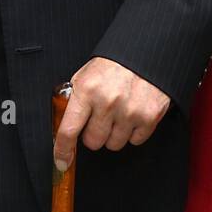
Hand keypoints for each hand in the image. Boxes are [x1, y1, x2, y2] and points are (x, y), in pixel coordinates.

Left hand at [53, 57, 170, 171]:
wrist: (146, 51)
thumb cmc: (114, 64)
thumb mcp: (86, 75)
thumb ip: (75, 99)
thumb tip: (63, 125)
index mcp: (87, 90)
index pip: (68, 130)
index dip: (62, 150)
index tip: (61, 160)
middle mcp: (107, 102)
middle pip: (93, 142)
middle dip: (94, 134)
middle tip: (100, 118)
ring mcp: (129, 111)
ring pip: (114, 144)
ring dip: (114, 134)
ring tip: (118, 113)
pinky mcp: (149, 116)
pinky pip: (135, 141)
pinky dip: (133, 131)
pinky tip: (133, 114)